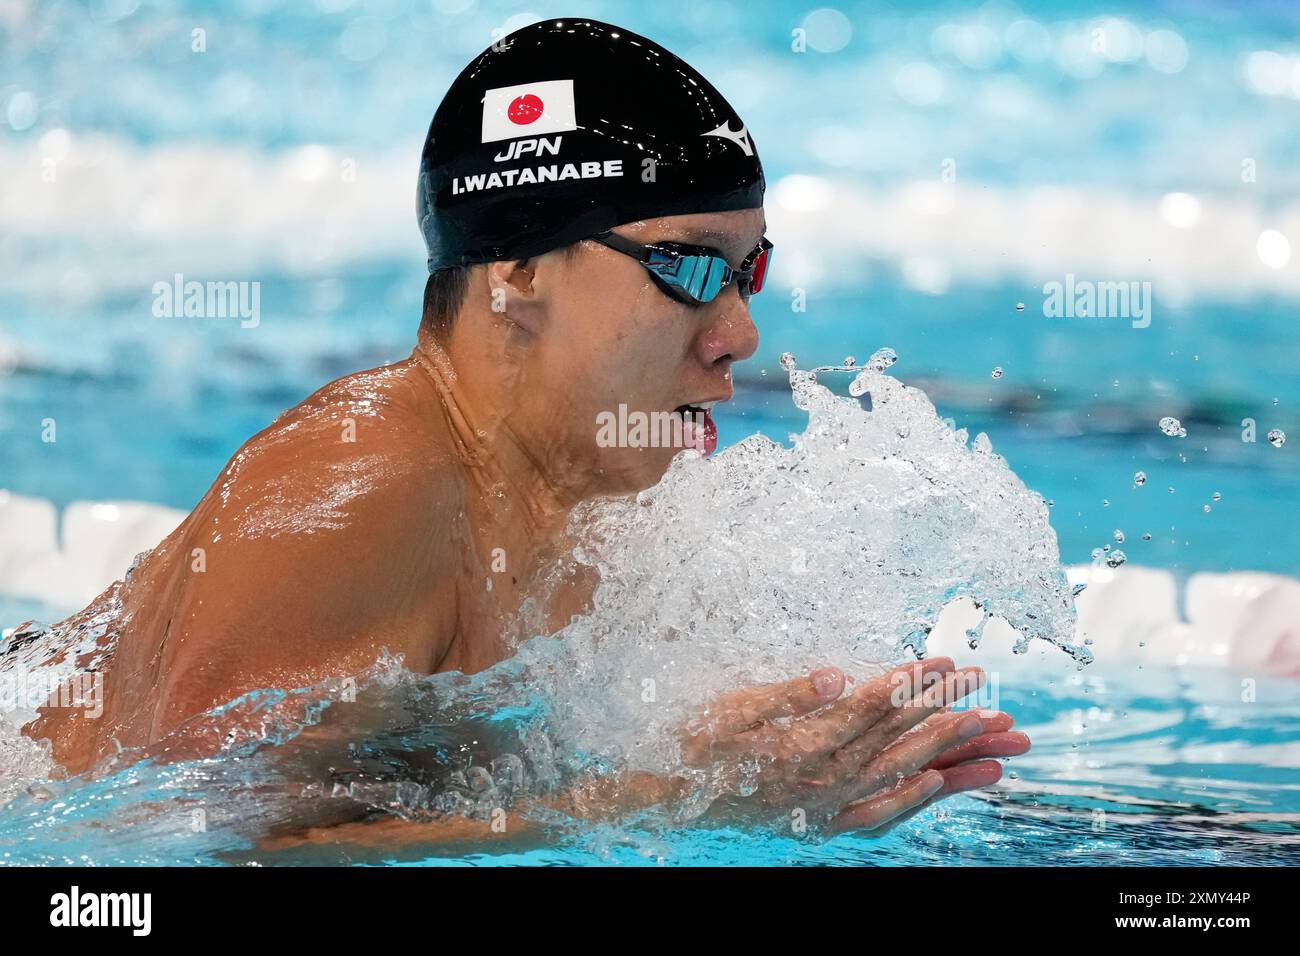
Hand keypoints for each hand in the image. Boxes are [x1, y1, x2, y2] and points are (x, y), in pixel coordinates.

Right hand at [680, 657, 1029, 834]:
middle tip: (985, 689)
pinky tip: (936, 782)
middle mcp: (823, 778)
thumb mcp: (733, 708)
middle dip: (944, 712)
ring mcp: (826, 804)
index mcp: (803, 745)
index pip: (871, 708)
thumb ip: (787, 695)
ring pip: (897, 775)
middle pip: (896, 740)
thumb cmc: (699, 744)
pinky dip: (909, 799)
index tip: (946, 662)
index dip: (911, 683)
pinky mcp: (822, 821)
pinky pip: (876, 813)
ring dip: (945, 754)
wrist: (674, 798)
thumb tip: (836, 676)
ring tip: (987, 734)